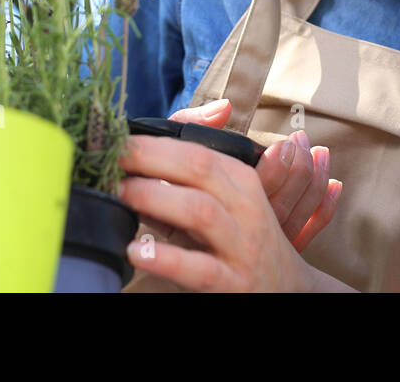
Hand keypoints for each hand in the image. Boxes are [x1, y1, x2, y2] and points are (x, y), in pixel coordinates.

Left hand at [118, 133, 331, 290]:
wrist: (288, 291)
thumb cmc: (246, 238)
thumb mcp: (230, 199)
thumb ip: (204, 161)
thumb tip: (218, 108)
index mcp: (243, 181)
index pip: (199, 150)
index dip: (156, 142)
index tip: (118, 140)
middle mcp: (246, 208)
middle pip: (200, 169)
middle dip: (151, 158)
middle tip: (111, 158)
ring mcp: (240, 247)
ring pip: (200, 212)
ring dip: (155, 198)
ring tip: (120, 194)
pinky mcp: (232, 283)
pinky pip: (198, 269)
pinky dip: (165, 258)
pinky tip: (136, 250)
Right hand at [167, 98, 341, 250]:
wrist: (146, 234)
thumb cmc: (155, 189)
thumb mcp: (164, 152)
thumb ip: (189, 125)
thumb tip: (224, 108)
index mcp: (216, 204)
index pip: (257, 186)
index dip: (280, 165)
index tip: (289, 143)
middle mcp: (239, 230)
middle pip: (283, 202)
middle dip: (301, 168)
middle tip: (302, 141)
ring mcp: (256, 245)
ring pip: (297, 215)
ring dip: (315, 182)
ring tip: (320, 153)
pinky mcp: (268, 250)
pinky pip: (307, 233)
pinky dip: (324, 208)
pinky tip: (334, 186)